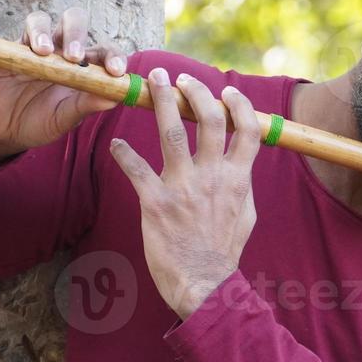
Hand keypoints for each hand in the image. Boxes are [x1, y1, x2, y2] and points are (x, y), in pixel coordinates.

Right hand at [0, 6, 128, 168]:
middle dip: (76, 32)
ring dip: (42, 32)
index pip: (100, 49)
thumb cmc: (41, 121)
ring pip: (38, 21)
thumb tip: (114, 97)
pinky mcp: (3, 55)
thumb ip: (87, 105)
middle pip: (71, 21)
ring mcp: (29, 49)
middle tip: (74, 58)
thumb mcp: (66, 118)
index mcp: (79, 65)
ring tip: (43, 52)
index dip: (111, 55)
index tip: (115, 70)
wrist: (7, 133)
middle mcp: (57, 51)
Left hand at [108, 68, 262, 318]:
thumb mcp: (246, 216)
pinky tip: (115, 145)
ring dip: (161, 101)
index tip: (226, 92)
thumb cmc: (223, 252)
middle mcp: (212, 177)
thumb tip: (241, 166)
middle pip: (209, 119)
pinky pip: (136, 168)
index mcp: (237, 179)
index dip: (238, 105)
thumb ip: (243, 186)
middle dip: (194, 90)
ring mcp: (183, 188)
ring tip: (151, 81)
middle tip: (178, 77)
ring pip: (171, 132)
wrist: (204, 284)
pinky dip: (123, 154)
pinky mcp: (155, 203)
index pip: (246, 130)